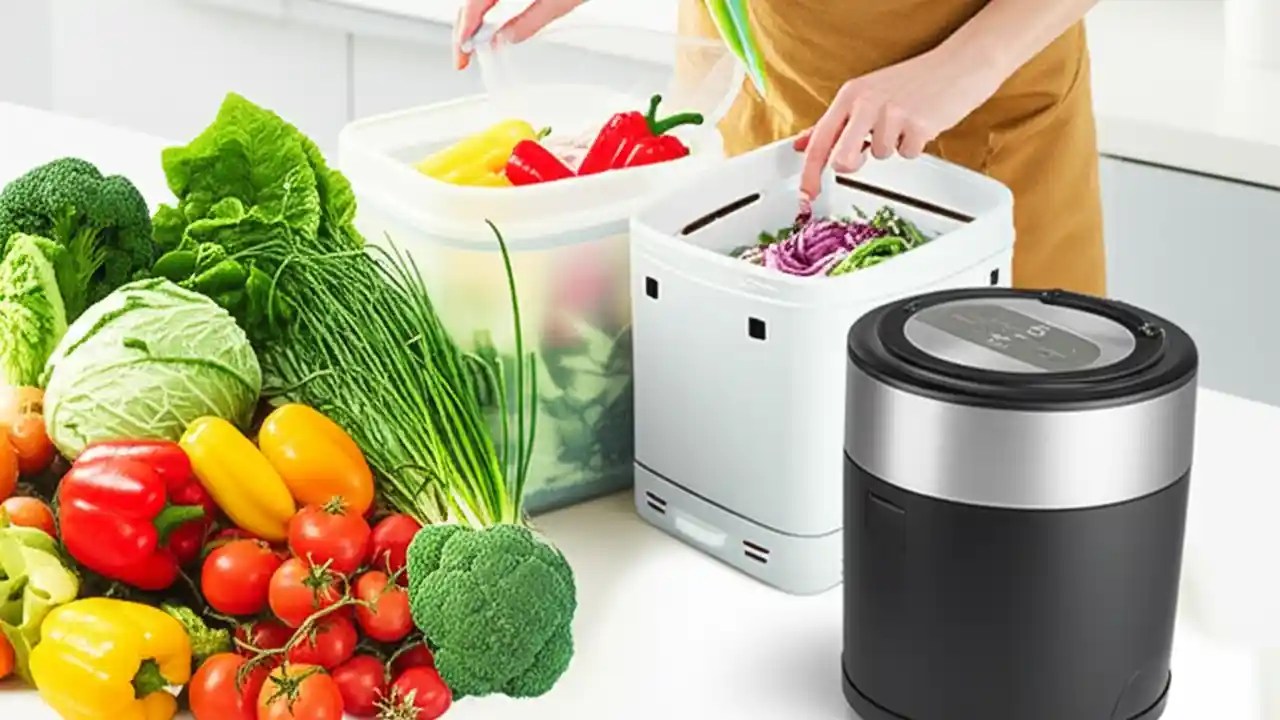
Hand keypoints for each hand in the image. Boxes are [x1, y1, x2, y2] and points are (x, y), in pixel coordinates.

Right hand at [453, 0, 584, 69]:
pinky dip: (488, 6)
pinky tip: (491, 22)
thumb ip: (530, 20)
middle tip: (463, 56)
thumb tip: (507, 38)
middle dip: (464, 27)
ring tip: (475, 44)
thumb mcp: (559, 1)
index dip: (465, 31)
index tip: (462, 53)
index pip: (473, 3)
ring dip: (474, 18)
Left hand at [793, 44, 1004, 199]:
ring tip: (904, 123)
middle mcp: (867, 102)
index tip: (807, 194)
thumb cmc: (912, 82)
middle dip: (852, 165)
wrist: (958, 66)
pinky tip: (919, 124)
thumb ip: (835, 123)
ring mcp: (893, 113)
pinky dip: (914, 145)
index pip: (820, 140)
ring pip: (880, 156)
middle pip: (842, 159)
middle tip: (864, 153)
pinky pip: (907, 154)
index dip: (810, 173)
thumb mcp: (866, 94)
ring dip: (893, 146)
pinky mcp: (919, 125)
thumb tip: (802, 143)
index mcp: (850, 94)